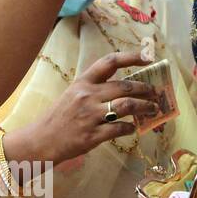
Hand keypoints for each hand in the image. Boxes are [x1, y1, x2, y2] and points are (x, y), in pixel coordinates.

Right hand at [11, 50, 160, 166]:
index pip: (110, 62)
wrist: (41, 140)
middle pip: (124, 86)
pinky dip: (130, 128)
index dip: (131, 57)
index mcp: (83, 82)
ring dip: (144, 107)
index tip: (148, 57)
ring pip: (127, 106)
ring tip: (152, 109)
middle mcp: (87, 95)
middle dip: (145, 89)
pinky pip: (119, 129)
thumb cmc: (59, 117)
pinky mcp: (93, 135)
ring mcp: (90, 116)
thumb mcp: (73, 94)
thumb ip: (94, 88)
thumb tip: (123, 87)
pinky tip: (133, 128)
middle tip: (155, 93)